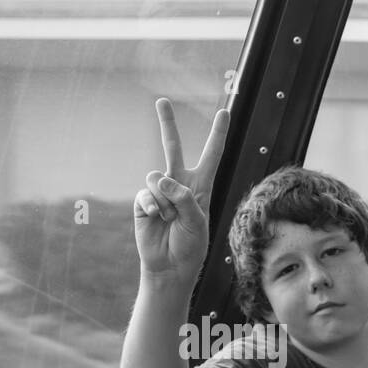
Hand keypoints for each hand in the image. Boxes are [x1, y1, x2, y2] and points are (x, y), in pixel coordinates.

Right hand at [134, 98, 228, 280]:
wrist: (169, 267)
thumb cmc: (191, 247)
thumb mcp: (197, 222)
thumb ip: (184, 197)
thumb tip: (162, 179)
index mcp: (201, 186)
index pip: (211, 155)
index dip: (218, 134)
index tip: (224, 113)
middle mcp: (180, 184)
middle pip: (173, 147)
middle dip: (167, 124)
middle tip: (162, 100)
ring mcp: (160, 192)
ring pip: (157, 177)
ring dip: (164, 199)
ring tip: (168, 217)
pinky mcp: (143, 202)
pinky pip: (145, 193)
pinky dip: (152, 206)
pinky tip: (155, 218)